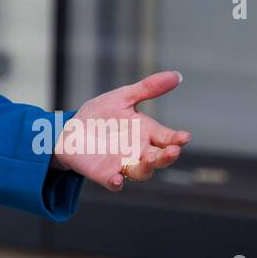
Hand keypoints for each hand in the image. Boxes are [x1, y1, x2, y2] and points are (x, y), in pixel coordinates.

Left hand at [52, 70, 190, 191]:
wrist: (71, 128)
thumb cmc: (102, 114)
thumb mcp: (123, 97)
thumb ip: (148, 88)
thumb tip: (177, 75)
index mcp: (147, 133)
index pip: (168, 138)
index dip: (177, 139)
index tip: (184, 136)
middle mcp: (139, 152)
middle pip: (159, 159)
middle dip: (167, 156)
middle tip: (173, 150)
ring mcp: (122, 164)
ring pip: (141, 172)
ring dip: (147, 168)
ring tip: (149, 159)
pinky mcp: (104, 173)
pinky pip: (112, 182)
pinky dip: (115, 182)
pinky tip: (116, 180)